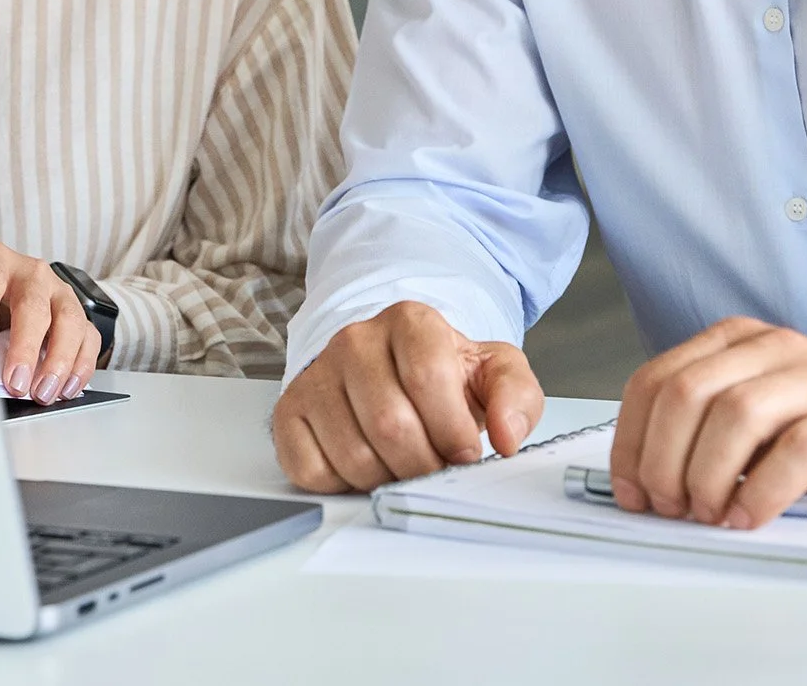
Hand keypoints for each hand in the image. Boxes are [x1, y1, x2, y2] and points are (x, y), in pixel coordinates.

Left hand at [0, 242, 98, 404]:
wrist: (0, 293)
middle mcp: (31, 274)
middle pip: (33, 306)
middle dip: (25, 349)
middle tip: (16, 382)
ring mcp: (59, 291)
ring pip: (70, 321)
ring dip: (59, 361)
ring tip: (44, 392)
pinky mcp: (79, 312)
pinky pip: (89, 337)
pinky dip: (81, 366)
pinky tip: (66, 388)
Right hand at [272, 301, 543, 492]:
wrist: (391, 370)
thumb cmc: (443, 377)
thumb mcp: (494, 374)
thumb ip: (516, 398)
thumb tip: (507, 437)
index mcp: (410, 322)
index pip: (427, 377)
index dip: (452, 430)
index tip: (465, 452)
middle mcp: (355, 340)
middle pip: (390, 424)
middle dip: (423, 465)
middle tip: (435, 469)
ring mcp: (317, 375)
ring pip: (352, 454)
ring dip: (387, 479)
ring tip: (402, 466)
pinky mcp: (289, 412)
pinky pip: (312, 471)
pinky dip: (345, 485)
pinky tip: (365, 466)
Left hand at [605, 317, 806, 529]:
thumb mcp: (763, 406)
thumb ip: (711, 425)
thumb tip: (646, 481)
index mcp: (738, 342)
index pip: (656, 381)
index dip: (630, 441)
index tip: (630, 490)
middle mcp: (773, 349)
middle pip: (685, 394)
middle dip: (662, 460)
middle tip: (669, 508)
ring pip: (734, 415)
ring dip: (706, 476)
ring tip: (708, 515)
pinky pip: (795, 452)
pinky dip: (760, 492)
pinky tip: (750, 517)